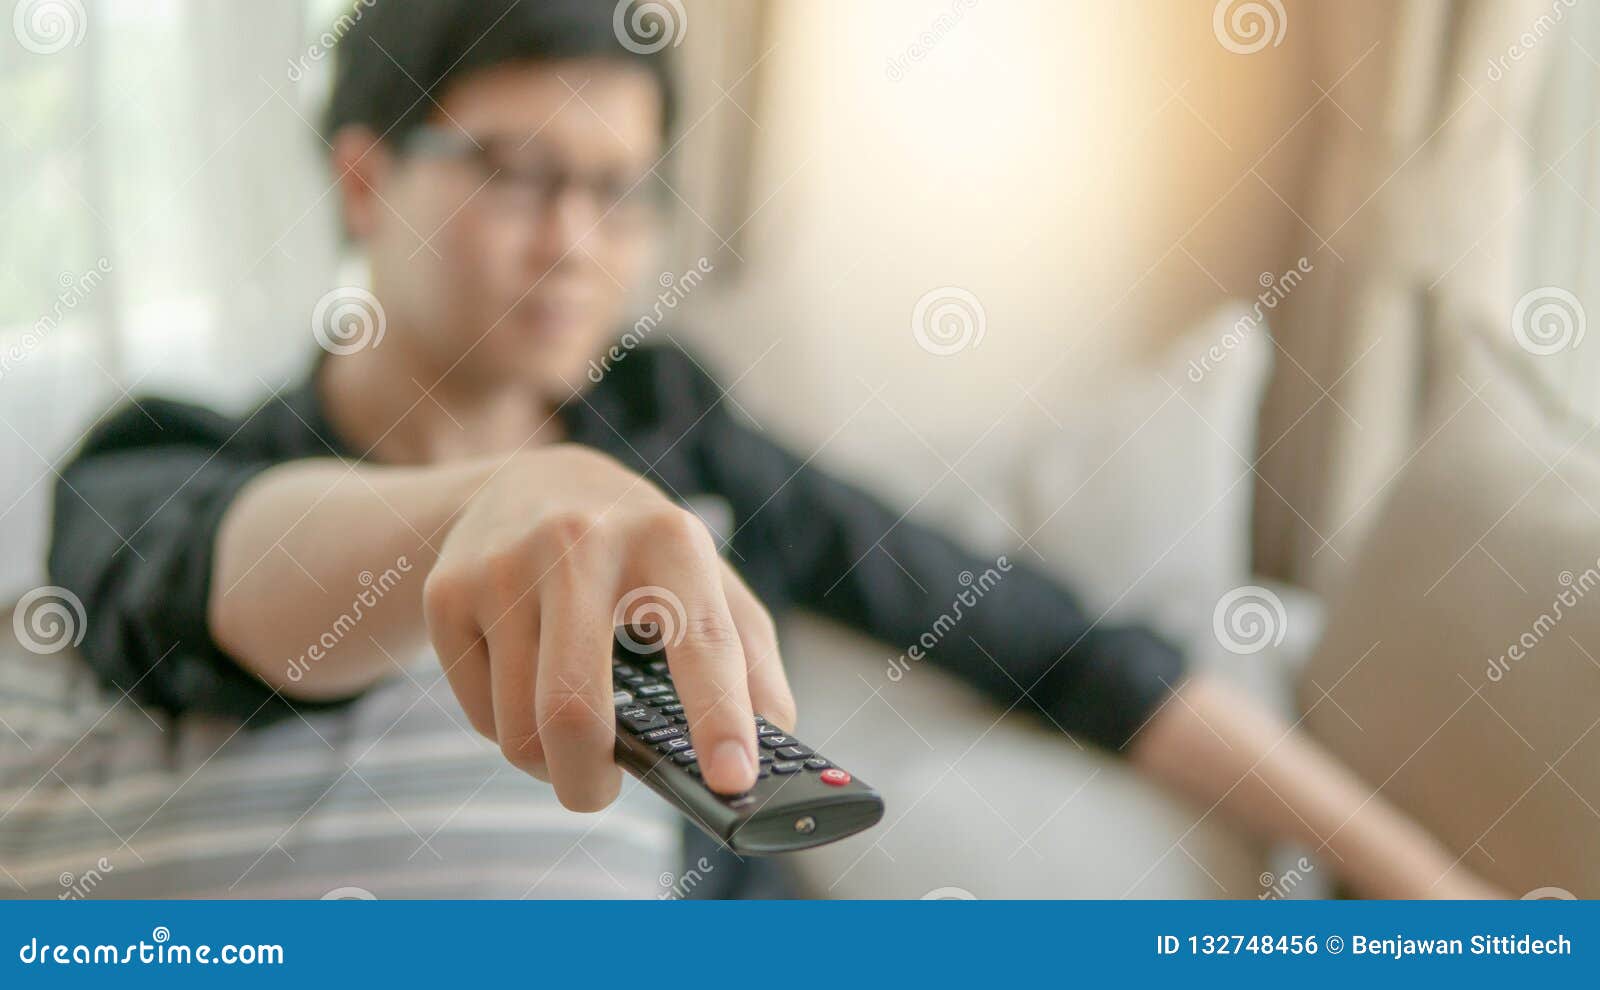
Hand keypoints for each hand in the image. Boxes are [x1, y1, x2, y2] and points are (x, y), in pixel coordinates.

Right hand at [422, 446, 795, 808]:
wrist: (530, 483)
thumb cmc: (640, 552)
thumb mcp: (708, 580)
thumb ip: (752, 657)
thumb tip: (775, 740)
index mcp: (668, 539)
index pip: (700, 642)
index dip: (720, 718)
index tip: (733, 782)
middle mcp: (582, 542)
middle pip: (575, 712)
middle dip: (588, 784)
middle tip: (599, 790)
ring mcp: (505, 564)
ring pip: (518, 728)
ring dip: (547, 761)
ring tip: (569, 731)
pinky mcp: (448, 589)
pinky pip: (477, 713)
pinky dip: (505, 727)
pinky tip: (523, 684)